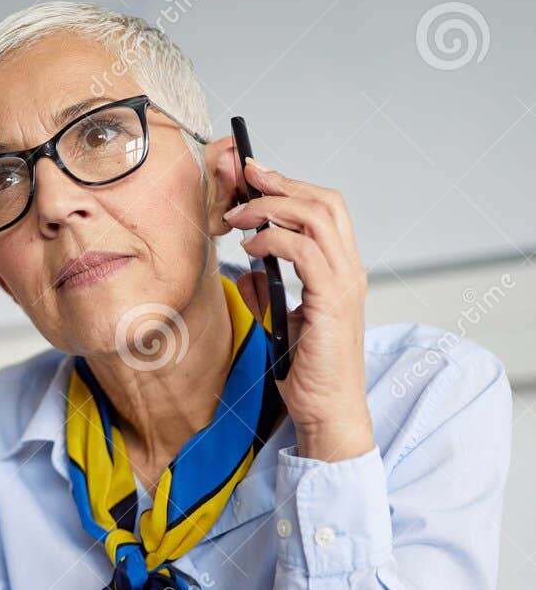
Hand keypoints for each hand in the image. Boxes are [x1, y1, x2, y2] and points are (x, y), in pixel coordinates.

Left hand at [209, 146, 373, 462]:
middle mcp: (349, 270)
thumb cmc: (309, 373)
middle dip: (281, 182)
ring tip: (240, 214)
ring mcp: (345, 283)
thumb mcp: (281, 323)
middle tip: (244, 176)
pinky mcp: (332, 300)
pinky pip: (304, 250)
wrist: (328, 412)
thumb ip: (269, 293)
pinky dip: (274, 238)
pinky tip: (250, 245)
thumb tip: (246, 270)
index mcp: (341, 272)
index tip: (253, 176)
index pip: (324, 210)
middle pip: (325, 201)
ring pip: (317, 216)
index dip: (289, 187)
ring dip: (272, 206)